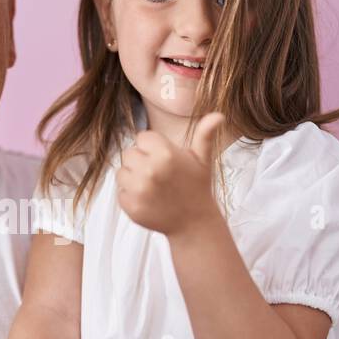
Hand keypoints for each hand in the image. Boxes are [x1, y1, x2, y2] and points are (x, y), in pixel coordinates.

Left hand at [116, 112, 226, 236]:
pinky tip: (147, 199)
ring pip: (122, 171)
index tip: (164, 159)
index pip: (142, 138)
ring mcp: (139, 189)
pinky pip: (120, 191)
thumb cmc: (197, 187)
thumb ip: (205, 134)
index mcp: (166, 154)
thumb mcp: (202, 159)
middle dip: (141, 161)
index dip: (152, 147)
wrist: (194, 223)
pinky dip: (130, 195)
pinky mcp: (131, 206)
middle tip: (158, 174)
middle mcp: (150, 170)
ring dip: (133, 178)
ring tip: (152, 186)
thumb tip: (218, 115)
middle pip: (129, 153)